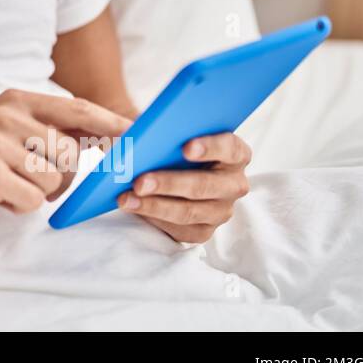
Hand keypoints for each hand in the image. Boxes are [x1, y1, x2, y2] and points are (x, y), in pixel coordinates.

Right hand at [0, 88, 133, 230]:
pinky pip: (33, 199)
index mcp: (15, 100)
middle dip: (58, 177)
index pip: (76, 109)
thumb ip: (48, 130)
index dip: (109, 123)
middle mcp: (7, 114)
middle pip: (70, 153)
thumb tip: (104, 133)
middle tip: (26, 179)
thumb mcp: (8, 134)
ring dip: (36, 192)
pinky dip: (18, 206)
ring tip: (6, 185)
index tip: (137, 134)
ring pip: (54, 179)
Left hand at [117, 132, 251, 243]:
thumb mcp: (173, 135)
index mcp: (235, 154)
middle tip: (139, 181)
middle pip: (205, 185)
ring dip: (155, 206)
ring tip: (127, 198)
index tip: (186, 148)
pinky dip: (155, 219)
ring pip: (189, 211)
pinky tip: (134, 209)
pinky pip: (181, 229)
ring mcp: (221, 210)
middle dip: (170, 183)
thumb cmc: (174, 147)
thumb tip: (139, 136)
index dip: (210, 147)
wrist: (171, 170)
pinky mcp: (204, 230)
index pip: (231, 148)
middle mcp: (234, 184)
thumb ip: (166, 131)